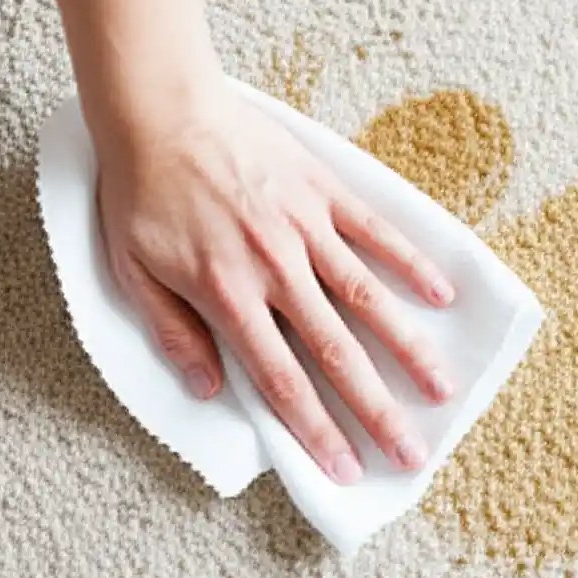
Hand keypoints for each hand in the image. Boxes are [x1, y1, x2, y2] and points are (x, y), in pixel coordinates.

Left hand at [96, 85, 453, 483]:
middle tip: (412, 452)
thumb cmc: (143, 193)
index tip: (346, 468)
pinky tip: (442, 294)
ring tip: (443, 388)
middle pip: (337, 352)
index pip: (282, 379)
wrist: (162, 110)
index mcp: (229, 295)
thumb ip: (175, 333)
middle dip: (376, 409)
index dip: (317, 430)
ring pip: (368, 298)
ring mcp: (307, 229)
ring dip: (408, 348)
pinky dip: (410, 263)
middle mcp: (276, 269)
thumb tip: (209, 390)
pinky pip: (376, 232)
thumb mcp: (134, 272)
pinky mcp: (324, 193)